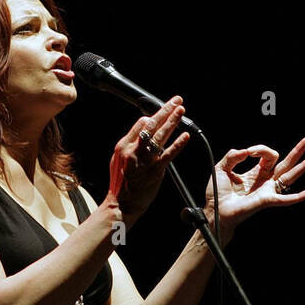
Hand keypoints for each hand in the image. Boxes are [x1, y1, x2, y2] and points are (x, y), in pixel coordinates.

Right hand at [108, 96, 189, 217]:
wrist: (122, 204)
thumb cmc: (121, 183)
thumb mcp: (118, 160)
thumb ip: (130, 144)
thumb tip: (143, 128)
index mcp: (123, 146)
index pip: (140, 124)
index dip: (153, 115)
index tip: (164, 109)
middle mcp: (134, 150)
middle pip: (151, 125)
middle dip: (165, 110)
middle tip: (176, 101)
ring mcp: (145, 160)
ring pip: (161, 136)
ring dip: (173, 122)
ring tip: (181, 111)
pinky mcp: (156, 171)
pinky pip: (169, 154)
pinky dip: (178, 144)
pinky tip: (185, 136)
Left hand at [203, 136, 304, 230]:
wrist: (215, 210)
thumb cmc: (218, 193)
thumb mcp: (222, 168)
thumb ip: (233, 156)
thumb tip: (246, 150)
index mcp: (256, 172)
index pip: (267, 154)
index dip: (259, 149)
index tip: (248, 152)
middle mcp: (265, 180)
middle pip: (286, 163)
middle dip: (298, 151)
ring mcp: (268, 190)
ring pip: (290, 176)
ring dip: (303, 166)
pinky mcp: (267, 200)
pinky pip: (286, 199)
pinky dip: (299, 196)